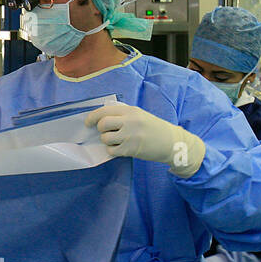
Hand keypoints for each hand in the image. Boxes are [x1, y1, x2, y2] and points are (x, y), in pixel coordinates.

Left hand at [84, 103, 205, 177]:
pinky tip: (121, 148)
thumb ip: (122, 114)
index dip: (92, 117)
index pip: (104, 111)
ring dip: (107, 141)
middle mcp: (130, 121)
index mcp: (131, 111)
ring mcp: (130, 136)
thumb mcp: (140, 115)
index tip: (88, 123)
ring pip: (105, 138)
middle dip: (101, 129)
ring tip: (117, 141)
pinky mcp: (131, 149)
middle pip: (102, 124)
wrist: (173, 143)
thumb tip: (100, 117)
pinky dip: (113, 150)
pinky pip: (111, 150)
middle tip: (106, 132)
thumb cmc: (154, 128)